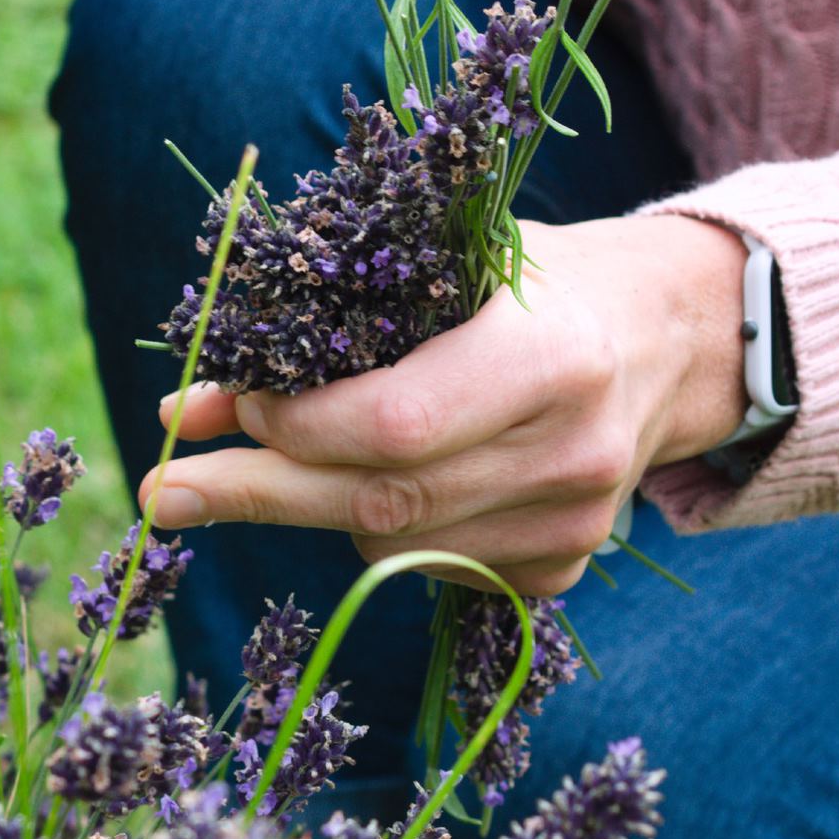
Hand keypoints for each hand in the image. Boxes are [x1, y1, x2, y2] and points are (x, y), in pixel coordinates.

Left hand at [138, 216, 752, 594]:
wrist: (676, 334)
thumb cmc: (535, 283)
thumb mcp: (443, 268)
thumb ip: (322, 331)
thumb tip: (188, 410)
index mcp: (552, 357)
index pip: (391, 426)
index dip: (294, 427)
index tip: (230, 407)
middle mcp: (571, 453)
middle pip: (376, 502)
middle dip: (254, 491)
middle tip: (162, 493)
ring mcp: (572, 526)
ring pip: (388, 544)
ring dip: (319, 500)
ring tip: (307, 450)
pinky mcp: (559, 570)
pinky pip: (425, 566)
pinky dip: (383, 528)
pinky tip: (400, 478)